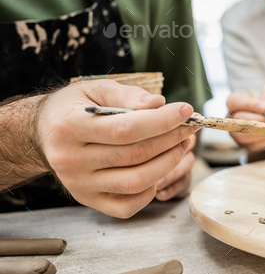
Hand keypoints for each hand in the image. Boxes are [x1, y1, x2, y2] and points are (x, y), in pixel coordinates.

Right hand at [37, 80, 200, 217]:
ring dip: (169, 163)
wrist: (44, 132)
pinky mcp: (89, 200)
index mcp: (69, 127)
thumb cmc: (75, 107)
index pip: (126, 129)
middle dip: (172, 139)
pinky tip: (160, 167)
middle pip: (136, 156)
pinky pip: (128, 205)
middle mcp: (71, 160)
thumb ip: (128, 94)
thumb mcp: (96, 89)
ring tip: (182, 145)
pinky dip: (152, 188)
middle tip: (189, 126)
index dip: (162, 121)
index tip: (186, 111)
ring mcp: (79, 185)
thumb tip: (159, 104)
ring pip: (137, 182)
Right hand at [226, 84, 264, 151]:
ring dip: (263, 133)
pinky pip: (253, 145)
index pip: (234, 102)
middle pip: (238, 121)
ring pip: (243, 136)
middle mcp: (231, 118)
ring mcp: (236, 133)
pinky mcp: (244, 145)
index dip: (249, 105)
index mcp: (235, 102)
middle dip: (259, 121)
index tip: (264, 108)